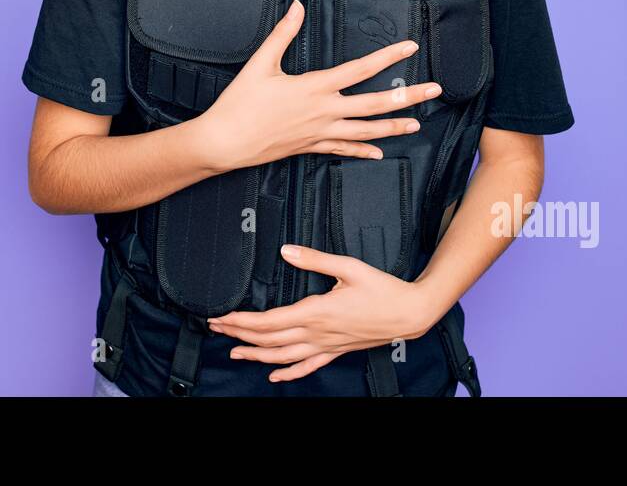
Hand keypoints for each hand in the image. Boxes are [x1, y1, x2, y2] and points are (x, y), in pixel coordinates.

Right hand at [192, 0, 442, 171]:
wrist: (224, 143)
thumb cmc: (239, 104)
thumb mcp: (260, 63)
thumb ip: (283, 33)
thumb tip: (297, 7)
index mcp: (314, 87)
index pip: (360, 69)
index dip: (388, 56)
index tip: (409, 47)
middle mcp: (323, 111)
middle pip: (375, 104)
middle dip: (408, 96)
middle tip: (434, 91)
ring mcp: (320, 132)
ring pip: (366, 131)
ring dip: (393, 127)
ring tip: (416, 124)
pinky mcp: (311, 147)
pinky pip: (343, 150)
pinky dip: (362, 151)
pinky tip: (378, 153)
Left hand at [205, 244, 438, 382]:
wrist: (409, 313)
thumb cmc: (382, 288)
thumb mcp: (348, 266)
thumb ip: (314, 259)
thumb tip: (286, 251)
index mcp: (316, 311)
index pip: (268, 321)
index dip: (241, 321)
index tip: (222, 317)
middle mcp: (317, 333)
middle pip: (269, 340)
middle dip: (239, 336)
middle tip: (217, 329)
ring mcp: (326, 346)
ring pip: (283, 357)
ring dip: (256, 356)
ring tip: (234, 353)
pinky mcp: (335, 351)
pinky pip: (307, 367)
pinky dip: (288, 373)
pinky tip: (274, 376)